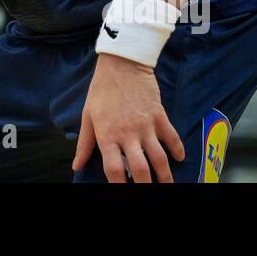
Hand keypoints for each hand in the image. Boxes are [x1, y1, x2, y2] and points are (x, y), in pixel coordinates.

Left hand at [73, 53, 184, 182]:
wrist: (122, 64)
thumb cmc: (101, 90)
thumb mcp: (87, 116)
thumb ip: (84, 144)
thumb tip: (77, 166)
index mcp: (107, 135)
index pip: (114, 169)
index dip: (119, 186)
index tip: (122, 191)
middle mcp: (128, 134)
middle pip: (141, 170)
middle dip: (146, 186)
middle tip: (149, 191)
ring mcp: (146, 126)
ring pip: (160, 159)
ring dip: (165, 176)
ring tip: (167, 184)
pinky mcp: (160, 116)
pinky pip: (172, 137)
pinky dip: (177, 150)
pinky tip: (179, 158)